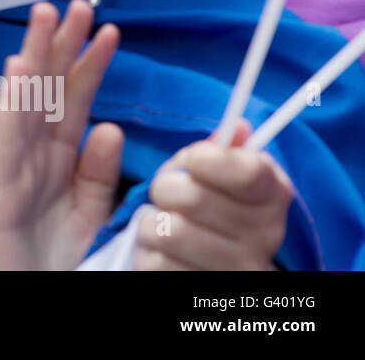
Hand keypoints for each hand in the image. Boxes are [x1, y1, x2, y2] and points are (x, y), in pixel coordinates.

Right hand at [0, 0, 123, 269]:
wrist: (19, 304)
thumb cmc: (48, 268)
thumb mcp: (86, 219)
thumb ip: (97, 176)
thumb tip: (110, 127)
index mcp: (58, 165)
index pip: (76, 105)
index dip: (91, 67)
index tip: (109, 30)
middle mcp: (32, 158)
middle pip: (49, 93)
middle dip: (62, 47)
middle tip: (76, 4)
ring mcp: (10, 169)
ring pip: (25, 103)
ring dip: (35, 57)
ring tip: (46, 16)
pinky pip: (7, 140)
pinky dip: (12, 103)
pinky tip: (18, 69)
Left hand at [134, 120, 292, 269]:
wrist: (192, 263)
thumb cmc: (199, 208)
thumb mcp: (209, 175)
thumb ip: (218, 152)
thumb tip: (239, 127)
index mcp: (271, 195)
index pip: (248, 171)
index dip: (209, 160)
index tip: (193, 160)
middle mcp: (266, 236)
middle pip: (193, 197)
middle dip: (165, 190)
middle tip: (167, 196)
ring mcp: (239, 269)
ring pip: (170, 232)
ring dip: (152, 225)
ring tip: (163, 227)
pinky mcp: (204, 289)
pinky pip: (157, 265)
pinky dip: (148, 256)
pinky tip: (163, 255)